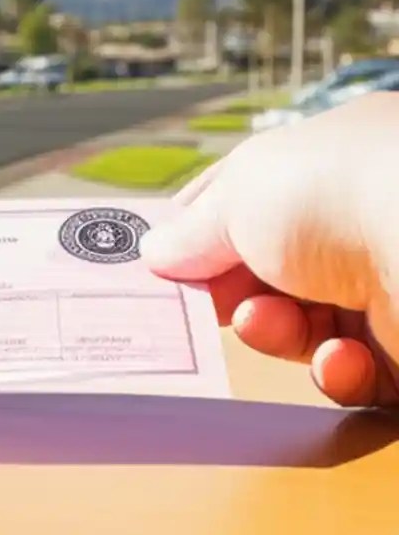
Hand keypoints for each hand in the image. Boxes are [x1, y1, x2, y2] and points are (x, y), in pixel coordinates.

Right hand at [141, 92, 398, 406]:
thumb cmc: (336, 196)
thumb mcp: (239, 194)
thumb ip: (193, 229)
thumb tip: (158, 254)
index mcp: (331, 162)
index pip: (253, 196)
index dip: (203, 230)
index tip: (160, 264)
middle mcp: (364, 220)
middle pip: (269, 273)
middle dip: (230, 294)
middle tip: (203, 306)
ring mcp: (389, 285)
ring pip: (301, 328)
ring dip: (272, 332)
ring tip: (264, 323)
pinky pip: (349, 372)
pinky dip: (332, 371)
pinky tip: (337, 355)